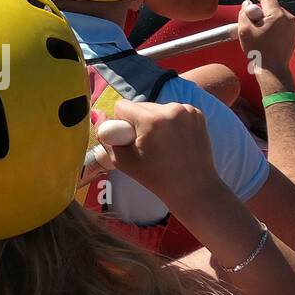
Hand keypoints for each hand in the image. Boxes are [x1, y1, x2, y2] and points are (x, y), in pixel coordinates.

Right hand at [95, 99, 225, 215]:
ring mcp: (187, 110)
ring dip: (154, 121)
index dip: (121, 123)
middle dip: (138, 121)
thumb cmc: (156, 178)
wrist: (194, 188)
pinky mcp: (197, 113)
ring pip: (157, 108)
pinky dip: (170, 122)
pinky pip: (173, 111)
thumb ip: (106, 137)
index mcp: (152, 120)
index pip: (122, 106)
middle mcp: (171, 109)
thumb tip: (98, 113)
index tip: (131, 140)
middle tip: (147, 145)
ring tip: (163, 145)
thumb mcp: (123, 161)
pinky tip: (175, 141)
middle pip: (140, 106)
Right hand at [238, 0, 294, 72]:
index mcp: (277, 15)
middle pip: (271, 6)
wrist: (273, 68)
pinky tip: (265, 34)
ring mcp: (293, 26)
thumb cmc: (259, 51)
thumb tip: (247, 4)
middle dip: (260, 10)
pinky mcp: (294, 33)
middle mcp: (288, 18)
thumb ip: (244, 13)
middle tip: (249, 19)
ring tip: (257, 30)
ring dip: (266, 17)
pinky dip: (273, 24)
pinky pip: (281, 22)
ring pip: (276, 14)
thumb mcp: (245, 30)